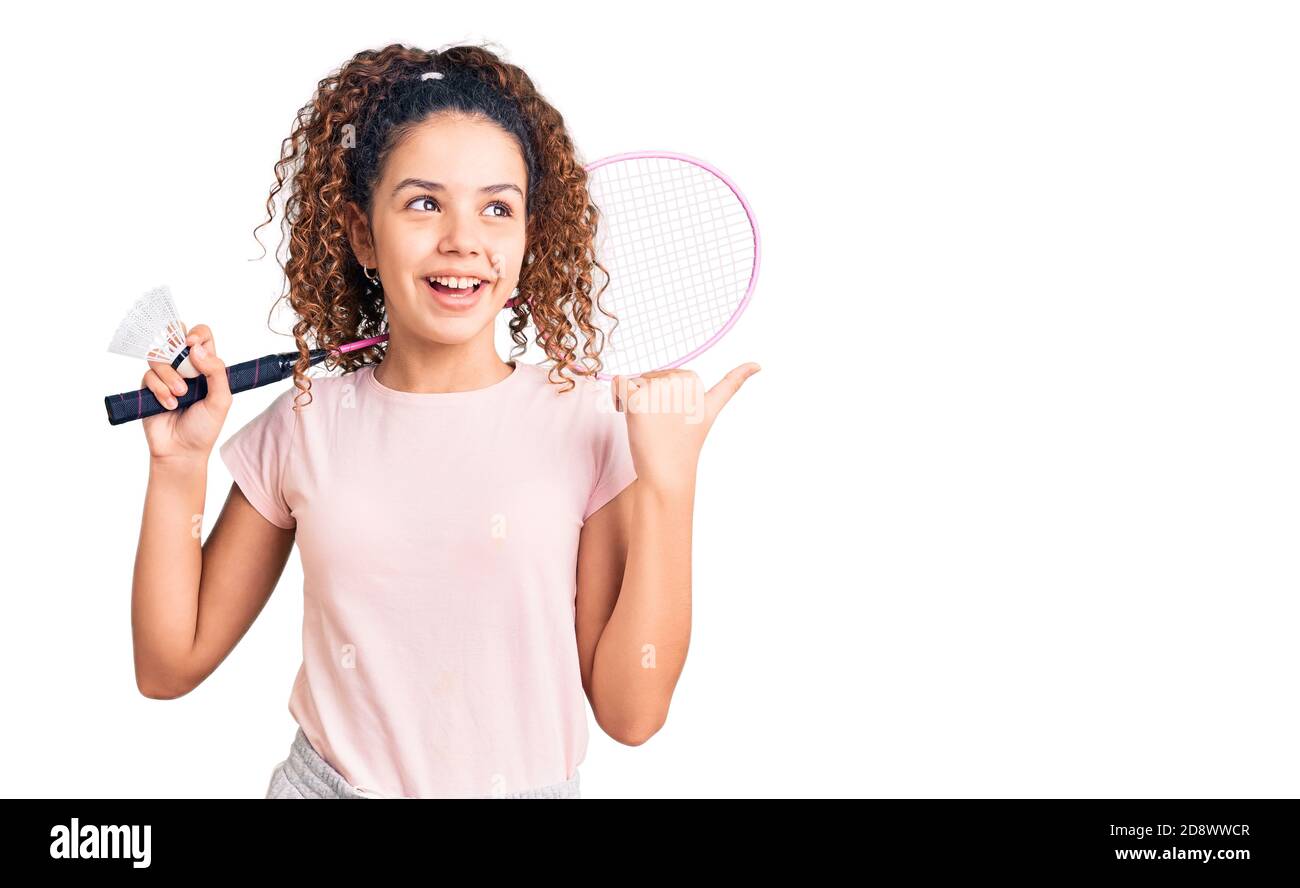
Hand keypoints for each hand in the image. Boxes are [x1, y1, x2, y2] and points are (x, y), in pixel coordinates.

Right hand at [140, 324, 232, 462]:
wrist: (182, 451)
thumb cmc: (205, 427)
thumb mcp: (221, 400)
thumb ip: (216, 372)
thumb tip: (196, 348)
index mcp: (206, 367)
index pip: (202, 338)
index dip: (197, 334)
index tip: (192, 344)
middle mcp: (186, 368)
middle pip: (174, 339)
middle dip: (174, 341)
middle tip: (181, 351)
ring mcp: (166, 376)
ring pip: (159, 357)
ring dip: (170, 376)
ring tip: (181, 395)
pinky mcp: (149, 387)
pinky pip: (149, 375)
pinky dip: (160, 390)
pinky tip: (169, 405)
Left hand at [612, 363, 761, 491]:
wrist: (668, 472)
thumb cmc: (685, 443)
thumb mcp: (711, 409)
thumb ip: (732, 384)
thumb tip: (758, 364)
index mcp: (693, 378)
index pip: (666, 376)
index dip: (665, 398)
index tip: (676, 420)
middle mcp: (676, 380)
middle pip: (648, 377)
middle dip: (649, 397)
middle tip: (660, 424)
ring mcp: (656, 389)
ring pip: (633, 381)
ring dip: (633, 400)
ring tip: (649, 424)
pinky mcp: (637, 399)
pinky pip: (617, 384)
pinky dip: (617, 399)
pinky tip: (628, 416)